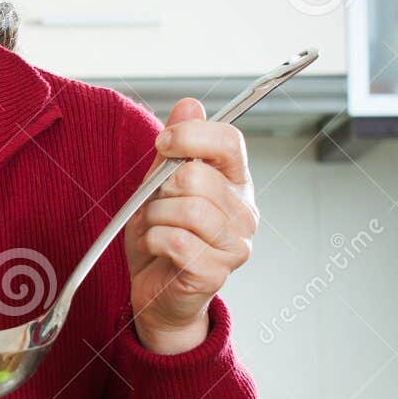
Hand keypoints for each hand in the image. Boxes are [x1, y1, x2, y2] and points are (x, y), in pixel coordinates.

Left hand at [123, 98, 258, 353]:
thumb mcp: (159, 185)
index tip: (162, 144)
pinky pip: (177, 241)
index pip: (230, 141)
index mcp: (235, 182)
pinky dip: (153, 240)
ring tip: (153, 228)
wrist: (155, 293)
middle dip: (161, 189)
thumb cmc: (160, 237)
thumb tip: (190, 104)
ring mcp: (236, 244)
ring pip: (187, 209)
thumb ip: (176, 148)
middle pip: (198, 176)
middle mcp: (245, 212)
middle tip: (154, 206)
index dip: (192, 136)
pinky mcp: (217, 272)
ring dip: (155, 217)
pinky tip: (155, 248)